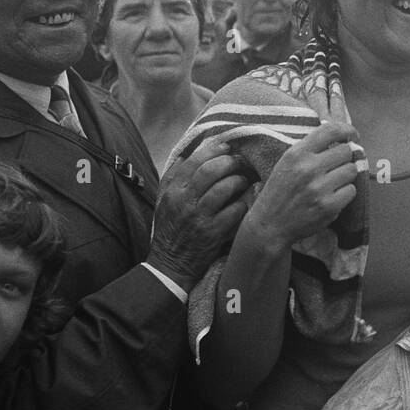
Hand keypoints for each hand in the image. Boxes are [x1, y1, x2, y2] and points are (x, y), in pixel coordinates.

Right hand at [149, 140, 251, 290]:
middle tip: (240, 162)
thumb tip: (184, 155)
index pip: (193, 162)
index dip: (212, 150)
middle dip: (229, 162)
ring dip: (239, 181)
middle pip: (210, 171)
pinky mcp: (213, 233)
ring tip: (243, 181)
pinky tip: (245, 203)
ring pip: (224, 189)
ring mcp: (200, 218)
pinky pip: (234, 211)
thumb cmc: (170, 229)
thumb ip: (172, 177)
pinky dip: (243, 204)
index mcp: (172, 191)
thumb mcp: (163, 201)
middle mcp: (184, 202)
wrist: (170, 264)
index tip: (226, 146)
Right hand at [243, 122, 359, 248]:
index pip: (331, 130)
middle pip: (346, 151)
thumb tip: (343, 136)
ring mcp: (319, 188)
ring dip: (345, 177)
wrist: (270, 225)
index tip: (353, 136)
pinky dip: (345, 194)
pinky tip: (331, 197)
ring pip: (351, 170)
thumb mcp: (287, 162)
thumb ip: (311, 148)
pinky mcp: (328, 206)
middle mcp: (308, 168)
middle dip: (344, 159)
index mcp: (297, 153)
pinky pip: (351, 191)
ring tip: (331, 184)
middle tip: (335, 168)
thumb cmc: (281, 191)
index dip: (347, 130)